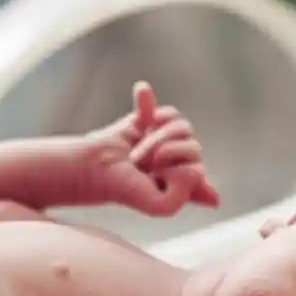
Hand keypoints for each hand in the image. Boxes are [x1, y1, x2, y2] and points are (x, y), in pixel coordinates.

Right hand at [84, 82, 219, 215]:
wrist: (95, 166)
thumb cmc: (124, 189)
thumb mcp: (159, 205)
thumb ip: (184, 194)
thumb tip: (197, 168)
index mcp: (181, 182)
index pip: (199, 172)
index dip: (185, 172)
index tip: (159, 177)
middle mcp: (176, 160)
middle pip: (194, 147)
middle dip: (168, 154)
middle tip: (142, 165)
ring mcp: (163, 139)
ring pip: (182, 126)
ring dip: (158, 136)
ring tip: (136, 150)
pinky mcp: (146, 120)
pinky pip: (160, 106)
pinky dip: (149, 99)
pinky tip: (142, 90)